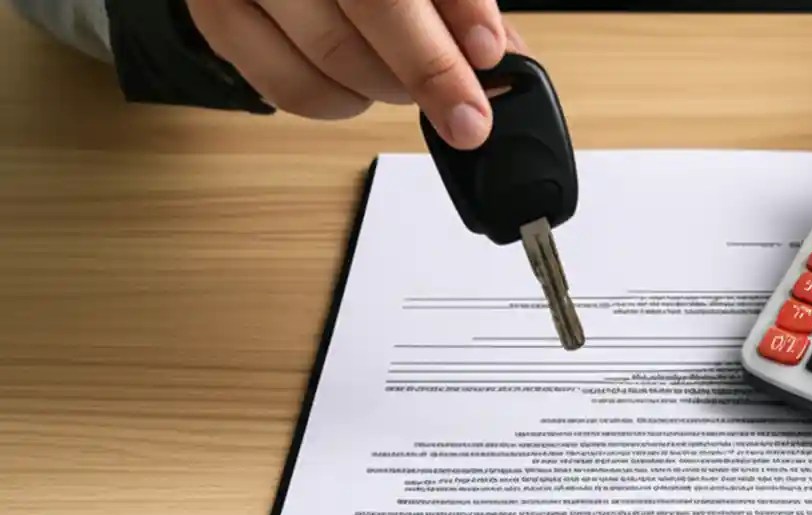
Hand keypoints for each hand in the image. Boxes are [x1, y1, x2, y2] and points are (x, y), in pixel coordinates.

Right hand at [186, 0, 529, 148]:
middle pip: (374, 6)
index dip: (462, 8)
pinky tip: (358, 85)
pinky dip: (339, 103)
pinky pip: (288, 88)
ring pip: (333, 59)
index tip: (489, 52)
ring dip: (390, 89)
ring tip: (411, 83)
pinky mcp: (217, 15)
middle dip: (433, 72)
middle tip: (469, 114)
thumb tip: (502, 53)